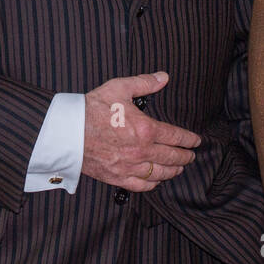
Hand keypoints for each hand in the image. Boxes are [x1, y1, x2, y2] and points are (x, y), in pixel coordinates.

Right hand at [81, 72, 200, 191]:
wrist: (67, 132)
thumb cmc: (92, 109)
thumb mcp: (119, 88)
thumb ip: (144, 83)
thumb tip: (163, 77)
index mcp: (145, 129)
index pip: (176, 137)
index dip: (189, 140)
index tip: (196, 141)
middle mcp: (141, 151)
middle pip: (172, 157)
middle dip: (185, 156)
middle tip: (191, 155)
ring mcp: (130, 166)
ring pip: (160, 173)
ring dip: (173, 171)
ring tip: (179, 168)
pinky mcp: (117, 177)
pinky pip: (142, 185)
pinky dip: (153, 184)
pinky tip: (157, 180)